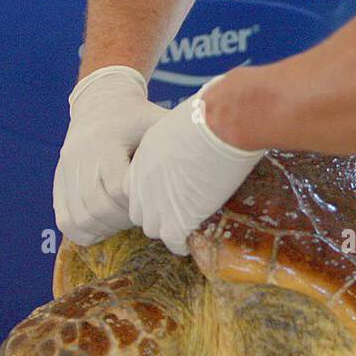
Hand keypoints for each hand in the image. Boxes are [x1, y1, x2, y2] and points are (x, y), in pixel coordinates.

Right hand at [53, 66, 165, 244]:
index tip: (155, 201)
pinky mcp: (58, 182)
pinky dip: (83, 232)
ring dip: (106, 228)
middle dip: (124, 219)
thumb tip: (220, 149)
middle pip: (98, 206)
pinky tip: (104, 229)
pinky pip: (65, 219)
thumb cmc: (138, 116)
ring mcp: (66, 172)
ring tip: (126, 222)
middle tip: (145, 216)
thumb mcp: (159, 121)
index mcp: (106, 142)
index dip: (139, 201)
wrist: (100, 102)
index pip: (119, 186)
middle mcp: (81, 158)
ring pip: (81, 217)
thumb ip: (181, 138)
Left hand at [126, 77, 266, 254]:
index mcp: (143, 157)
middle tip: (181, 212)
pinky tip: (193, 238)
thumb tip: (201, 129)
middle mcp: (143, 181)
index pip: (134, 188)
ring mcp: (157, 201)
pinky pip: (172, 241)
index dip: (153, 194)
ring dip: (169, 229)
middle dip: (157, 215)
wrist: (221, 119)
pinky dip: (182, 243)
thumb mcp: (183, 123)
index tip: (172, 193)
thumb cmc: (212, 111)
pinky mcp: (177, 216)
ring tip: (189, 226)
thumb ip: (180, 137)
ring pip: (153, 228)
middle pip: (139, 211)